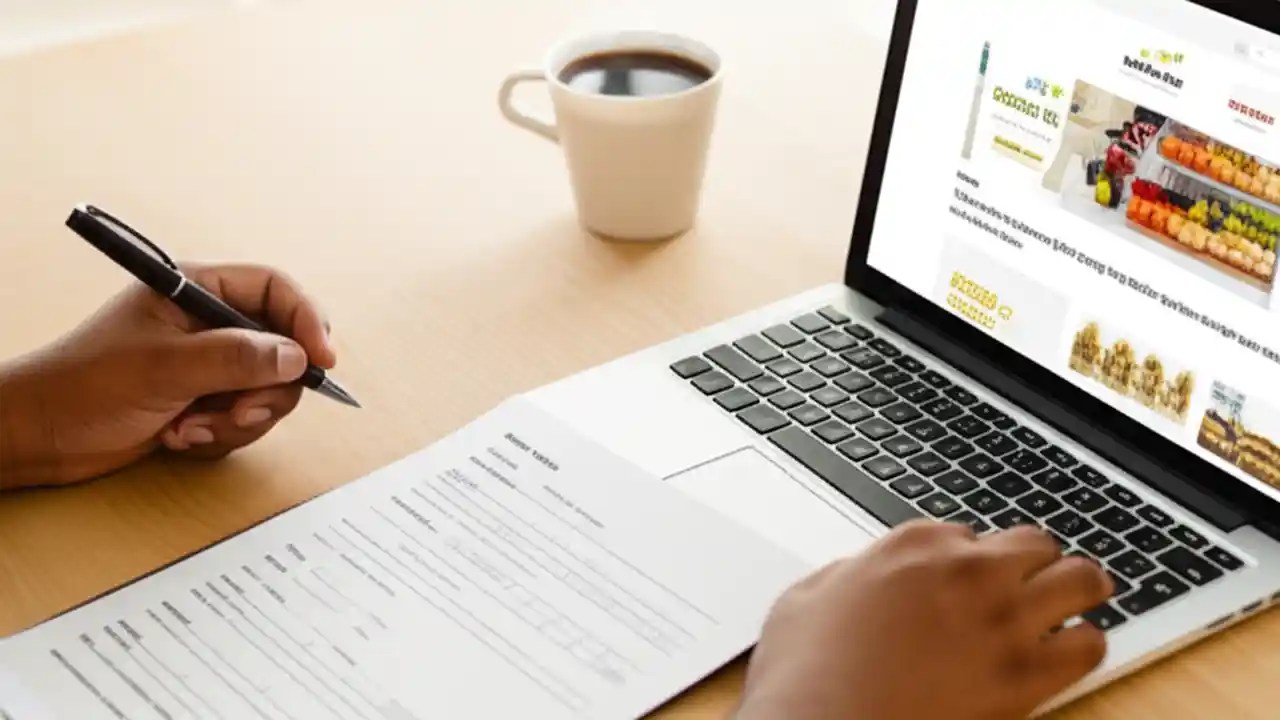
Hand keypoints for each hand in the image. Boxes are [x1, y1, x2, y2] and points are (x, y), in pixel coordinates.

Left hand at [0, 264, 335, 488]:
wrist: (40, 436)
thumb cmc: (84, 386)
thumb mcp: (165, 368)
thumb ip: (236, 359)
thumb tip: (296, 358)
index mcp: (195, 290)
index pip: (275, 291)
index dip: (306, 322)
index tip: (322, 360)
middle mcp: (208, 324)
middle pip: (282, 348)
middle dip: (266, 390)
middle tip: (237, 412)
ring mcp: (208, 364)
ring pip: (267, 391)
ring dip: (238, 419)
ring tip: (189, 427)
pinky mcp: (204, 400)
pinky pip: (245, 419)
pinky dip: (220, 434)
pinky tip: (178, 435)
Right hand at [737, 521, 1111, 719]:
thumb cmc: (806, 674)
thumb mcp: (806, 597)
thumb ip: (849, 574)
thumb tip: (863, 578)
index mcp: (914, 545)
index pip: (969, 534)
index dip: (968, 561)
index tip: (962, 584)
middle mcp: (967, 571)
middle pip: (1035, 544)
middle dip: (1033, 565)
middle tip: (1029, 587)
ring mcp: (1003, 620)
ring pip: (1082, 580)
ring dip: (1075, 593)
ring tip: (1070, 610)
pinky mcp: (1028, 675)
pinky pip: (1091, 645)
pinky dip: (1085, 646)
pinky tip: (1064, 657)